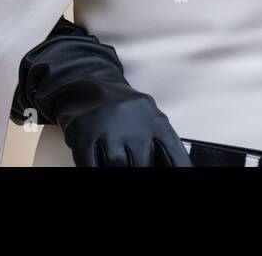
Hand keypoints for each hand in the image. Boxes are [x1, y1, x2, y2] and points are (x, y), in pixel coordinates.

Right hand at [11, 16, 193, 165]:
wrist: (85, 84)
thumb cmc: (120, 109)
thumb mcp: (147, 119)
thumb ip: (159, 142)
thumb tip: (171, 165)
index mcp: (154, 119)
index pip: (173, 154)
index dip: (177, 168)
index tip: (175, 176)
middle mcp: (133, 122)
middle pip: (143, 164)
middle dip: (139, 166)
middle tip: (132, 161)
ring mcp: (107, 126)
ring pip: (117, 166)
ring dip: (116, 166)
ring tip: (114, 158)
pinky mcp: (83, 132)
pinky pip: (90, 164)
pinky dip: (94, 167)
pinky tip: (98, 162)